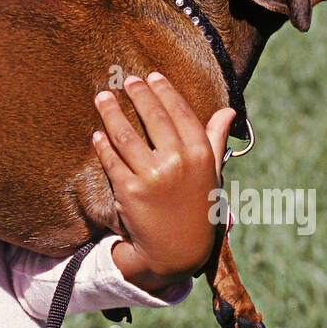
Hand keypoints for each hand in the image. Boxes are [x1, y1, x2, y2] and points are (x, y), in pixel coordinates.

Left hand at [91, 73, 234, 288]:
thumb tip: (228, 110)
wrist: (178, 251)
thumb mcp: (212, 174)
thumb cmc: (197, 207)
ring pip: (126, 134)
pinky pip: (112, 159)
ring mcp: (153, 176)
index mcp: (201, 155)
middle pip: (153, 117)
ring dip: (111, 112)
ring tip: (102, 97)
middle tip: (127, 80)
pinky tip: (98, 133)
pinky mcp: (129, 190)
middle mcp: (178, 162)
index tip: (153, 76)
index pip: (181, 112)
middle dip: (138, 94)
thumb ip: (214, 139)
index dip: (165, 91)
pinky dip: (103, 144)